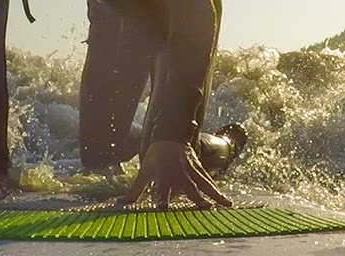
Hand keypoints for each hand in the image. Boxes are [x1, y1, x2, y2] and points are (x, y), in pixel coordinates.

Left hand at [116, 140, 232, 209]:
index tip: (162, 208)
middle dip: (195, 197)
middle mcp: (178, 174)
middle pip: (188, 187)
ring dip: (214, 194)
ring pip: (203, 183)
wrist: (168, 136)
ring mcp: (190, 171)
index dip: (161, 199)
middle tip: (204, 207)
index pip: (161, 190)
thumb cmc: (154, 159)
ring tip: (224, 204)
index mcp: (162, 176)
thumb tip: (118, 204)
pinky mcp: (198, 169)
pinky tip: (226, 201)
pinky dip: (217, 190)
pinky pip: (209, 181)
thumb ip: (133, 192)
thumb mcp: (143, 174)